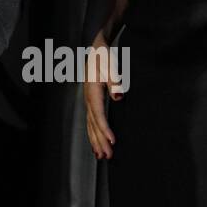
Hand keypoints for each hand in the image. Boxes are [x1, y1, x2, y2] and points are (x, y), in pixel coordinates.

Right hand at [84, 29, 120, 159]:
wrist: (97, 49)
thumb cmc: (104, 57)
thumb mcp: (110, 65)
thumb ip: (115, 81)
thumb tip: (118, 97)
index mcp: (92, 92)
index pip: (98, 115)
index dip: (105, 129)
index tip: (113, 142)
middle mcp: (88, 99)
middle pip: (93, 124)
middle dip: (100, 141)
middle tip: (107, 157)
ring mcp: (88, 101)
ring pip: (90, 125)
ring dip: (95, 141)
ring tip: (101, 156)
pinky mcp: (91, 102)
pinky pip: (91, 122)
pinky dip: (93, 134)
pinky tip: (96, 143)